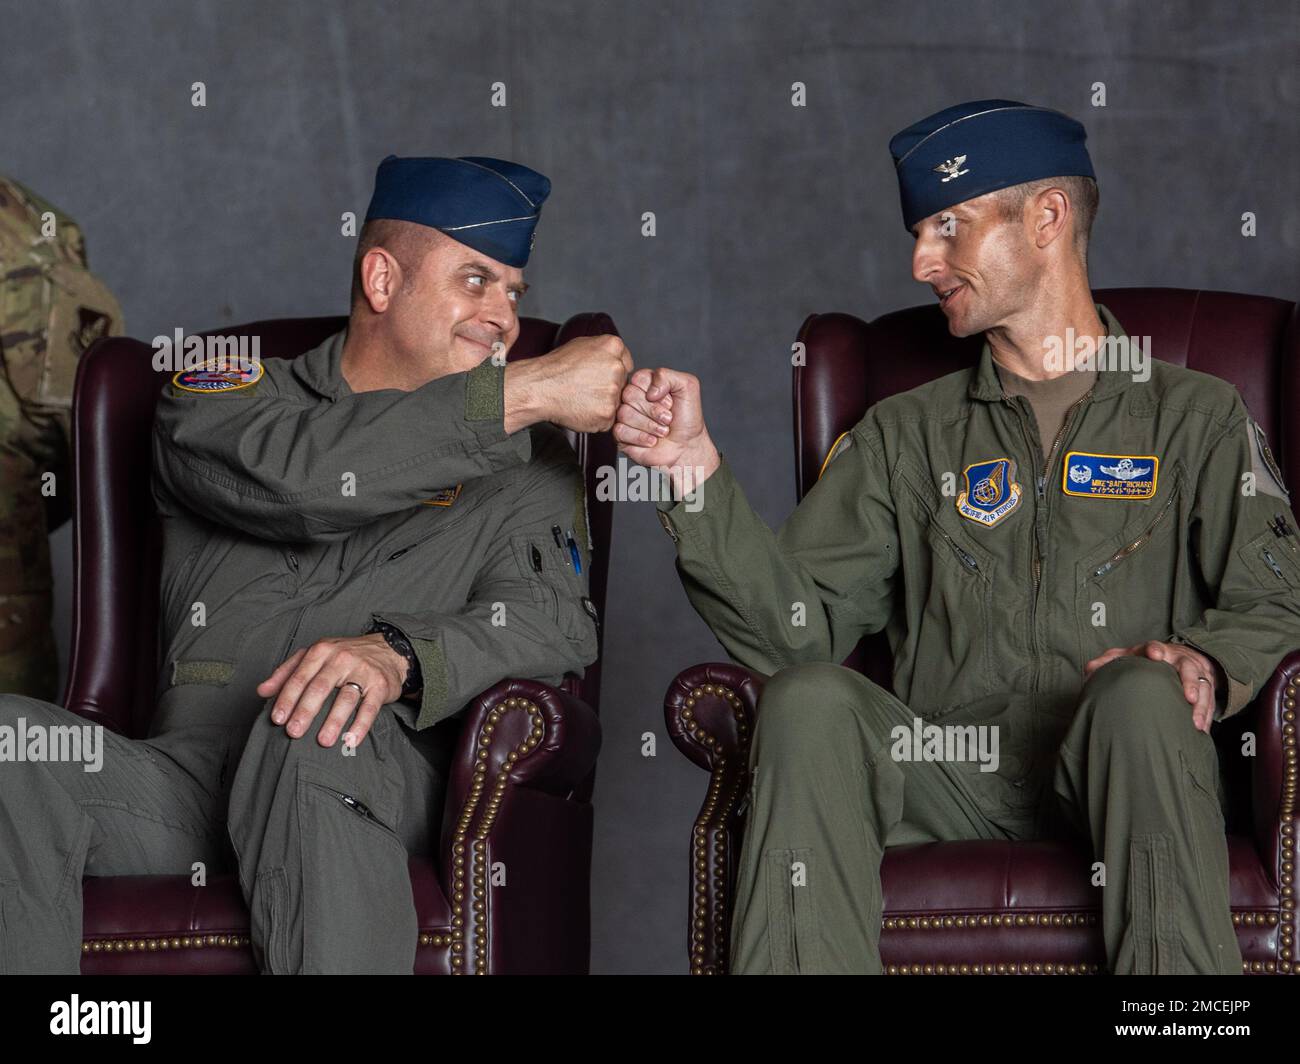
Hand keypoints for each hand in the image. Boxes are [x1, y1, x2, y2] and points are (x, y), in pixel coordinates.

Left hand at [257, 634, 407, 747]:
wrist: (388, 649)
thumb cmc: (344, 656)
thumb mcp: (314, 656)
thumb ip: (287, 672)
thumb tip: (262, 691)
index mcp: (321, 651)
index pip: (300, 677)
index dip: (287, 698)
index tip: (277, 719)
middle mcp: (341, 658)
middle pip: (320, 687)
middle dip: (306, 711)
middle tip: (294, 732)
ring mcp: (363, 671)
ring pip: (345, 698)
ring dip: (334, 722)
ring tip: (323, 741)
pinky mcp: (380, 685)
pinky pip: (370, 708)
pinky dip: (360, 725)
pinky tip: (351, 740)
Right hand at [503, 333, 631, 433]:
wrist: (539, 388)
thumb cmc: (556, 368)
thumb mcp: (582, 345)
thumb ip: (604, 350)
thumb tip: (617, 357)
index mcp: (613, 346)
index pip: (626, 364)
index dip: (612, 372)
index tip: (600, 375)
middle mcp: (616, 367)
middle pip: (623, 384)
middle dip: (609, 388)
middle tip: (587, 388)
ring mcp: (613, 392)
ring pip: (616, 403)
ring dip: (603, 404)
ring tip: (582, 398)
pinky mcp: (607, 413)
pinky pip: (608, 420)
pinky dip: (597, 418)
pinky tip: (583, 408)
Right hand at [614, 367, 719, 493]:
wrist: (687, 448)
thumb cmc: (687, 419)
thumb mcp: (688, 387)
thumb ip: (667, 376)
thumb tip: (649, 391)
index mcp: (646, 384)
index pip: (638, 378)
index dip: (656, 392)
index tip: (670, 403)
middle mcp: (633, 399)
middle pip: (629, 395)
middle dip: (654, 410)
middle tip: (667, 419)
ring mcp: (625, 417)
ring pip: (624, 413)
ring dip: (650, 425)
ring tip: (662, 431)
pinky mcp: (621, 435)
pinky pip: (620, 430)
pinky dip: (640, 437)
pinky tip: (652, 441)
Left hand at [1084, 639, 1224, 733]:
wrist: (1179, 657)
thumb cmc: (1147, 660)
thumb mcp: (1127, 656)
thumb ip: (1108, 661)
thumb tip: (1090, 669)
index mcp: (1158, 651)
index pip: (1157, 646)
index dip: (1156, 649)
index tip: (1155, 655)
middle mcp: (1180, 660)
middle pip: (1188, 667)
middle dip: (1189, 681)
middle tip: (1188, 697)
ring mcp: (1196, 674)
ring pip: (1203, 687)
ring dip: (1201, 706)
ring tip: (1196, 724)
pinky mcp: (1206, 689)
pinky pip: (1211, 702)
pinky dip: (1207, 717)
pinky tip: (1202, 731)